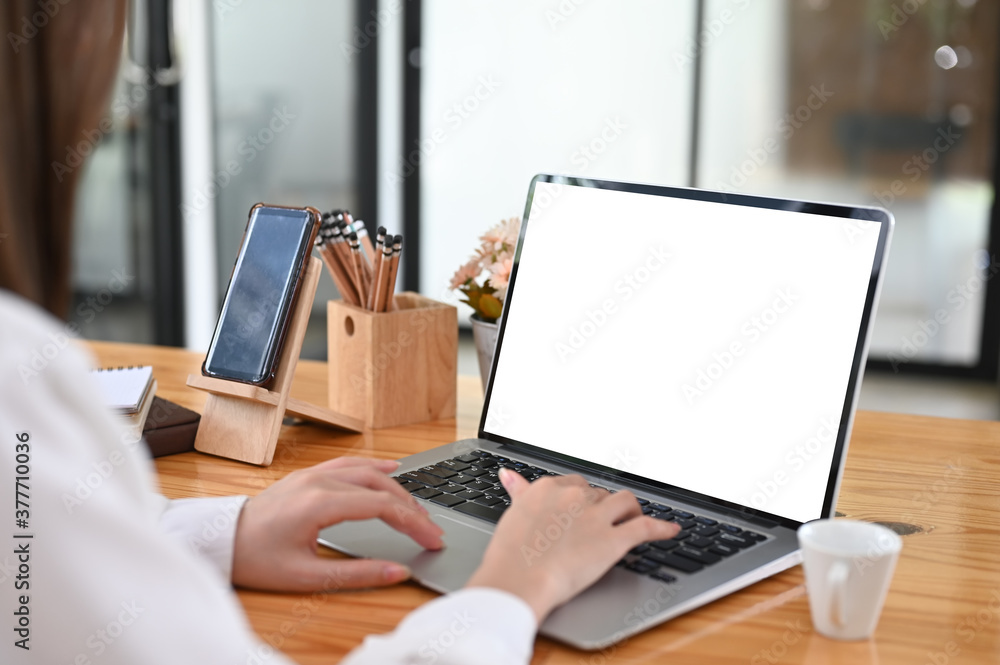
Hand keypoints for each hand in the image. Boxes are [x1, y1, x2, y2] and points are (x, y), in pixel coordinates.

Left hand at [232, 457, 443, 591]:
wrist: (220, 541)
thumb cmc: (257, 560)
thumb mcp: (307, 576)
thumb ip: (357, 574)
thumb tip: (397, 572)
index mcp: (319, 504)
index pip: (382, 507)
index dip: (413, 523)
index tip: (431, 540)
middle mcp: (318, 482)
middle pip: (380, 486)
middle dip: (412, 508)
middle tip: (431, 531)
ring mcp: (311, 475)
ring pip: (367, 472)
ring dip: (397, 488)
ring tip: (419, 507)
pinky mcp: (306, 476)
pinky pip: (347, 464)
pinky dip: (373, 467)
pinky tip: (390, 469)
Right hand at [465, 469, 679, 622]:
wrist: (518, 580)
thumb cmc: (510, 556)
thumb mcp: (513, 515)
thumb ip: (519, 491)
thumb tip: (509, 474)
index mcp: (550, 488)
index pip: (576, 484)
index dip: (583, 499)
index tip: (585, 509)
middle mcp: (575, 495)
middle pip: (600, 494)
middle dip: (603, 508)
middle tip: (601, 526)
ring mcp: (596, 516)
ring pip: (625, 502)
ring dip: (630, 511)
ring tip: (633, 520)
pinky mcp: (614, 539)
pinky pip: (645, 526)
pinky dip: (662, 528)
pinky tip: (671, 531)